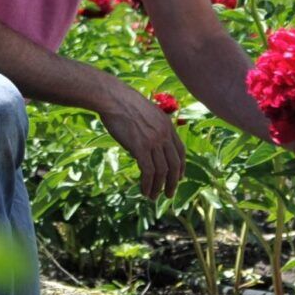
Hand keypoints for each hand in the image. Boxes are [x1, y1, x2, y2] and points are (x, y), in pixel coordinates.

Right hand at [97, 85, 185, 199]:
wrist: (113, 98)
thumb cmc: (124, 104)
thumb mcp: (146, 114)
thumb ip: (152, 129)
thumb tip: (147, 148)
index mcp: (167, 125)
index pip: (180, 151)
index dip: (181, 167)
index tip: (178, 178)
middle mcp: (164, 134)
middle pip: (175, 164)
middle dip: (173, 182)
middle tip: (169, 194)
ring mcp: (153, 141)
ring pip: (162, 171)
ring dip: (158, 187)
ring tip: (153, 197)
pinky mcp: (140, 147)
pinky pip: (148, 171)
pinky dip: (148, 184)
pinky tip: (144, 191)